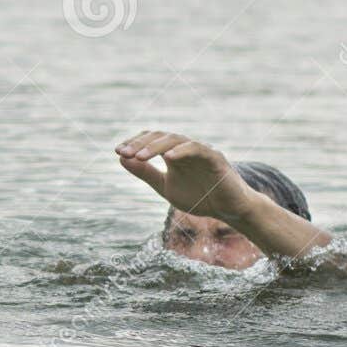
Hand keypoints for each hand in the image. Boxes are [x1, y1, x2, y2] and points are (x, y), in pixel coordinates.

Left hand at [115, 131, 256, 221]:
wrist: (227, 210)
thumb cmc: (199, 196)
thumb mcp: (165, 186)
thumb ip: (145, 173)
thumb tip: (122, 159)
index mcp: (173, 154)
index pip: (151, 140)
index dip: (134, 143)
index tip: (118, 151)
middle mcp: (185, 149)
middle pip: (160, 136)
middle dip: (140, 143)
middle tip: (124, 152)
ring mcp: (200, 151)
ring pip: (176, 139)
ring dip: (156, 146)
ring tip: (140, 156)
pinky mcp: (215, 158)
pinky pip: (197, 149)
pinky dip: (182, 151)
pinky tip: (168, 157)